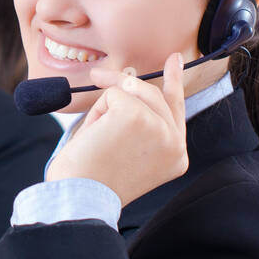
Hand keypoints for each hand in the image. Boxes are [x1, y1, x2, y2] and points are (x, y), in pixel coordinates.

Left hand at [45, 52, 189, 206]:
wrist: (80, 199)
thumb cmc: (93, 183)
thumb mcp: (128, 156)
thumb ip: (139, 128)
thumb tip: (128, 88)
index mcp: (176, 158)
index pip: (177, 111)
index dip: (174, 82)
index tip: (174, 59)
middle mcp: (175, 144)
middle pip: (153, 96)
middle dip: (121, 84)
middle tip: (96, 75)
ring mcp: (159, 128)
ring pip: (130, 93)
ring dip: (103, 110)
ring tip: (94, 140)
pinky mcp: (136, 116)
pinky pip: (111, 96)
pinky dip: (95, 114)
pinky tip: (95, 138)